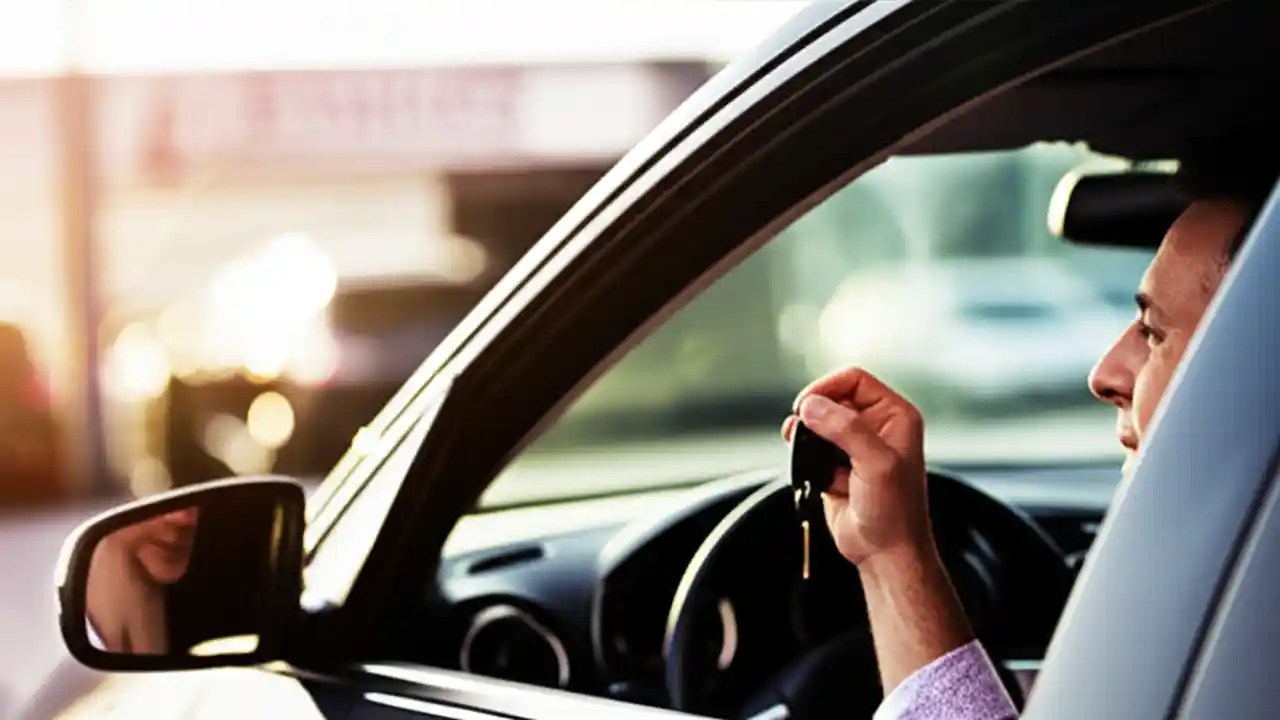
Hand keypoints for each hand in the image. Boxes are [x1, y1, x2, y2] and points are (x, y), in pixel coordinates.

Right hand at [782, 367, 932, 568]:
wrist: (884, 552)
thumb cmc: (895, 512)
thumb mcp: (877, 464)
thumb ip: (846, 430)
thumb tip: (812, 406)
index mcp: (895, 416)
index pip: (854, 380)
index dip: (827, 388)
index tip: (807, 406)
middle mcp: (876, 426)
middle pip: (832, 398)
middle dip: (812, 411)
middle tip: (799, 427)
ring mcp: (854, 446)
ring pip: (818, 422)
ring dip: (804, 432)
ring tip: (797, 444)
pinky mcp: (835, 466)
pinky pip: (811, 447)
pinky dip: (802, 454)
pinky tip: (808, 469)